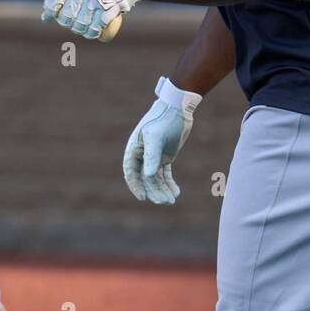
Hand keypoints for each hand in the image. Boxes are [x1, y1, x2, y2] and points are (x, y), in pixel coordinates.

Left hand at [42, 0, 149, 39]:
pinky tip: (93, 31)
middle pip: (66, 16)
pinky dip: (92, 33)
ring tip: (83, 25)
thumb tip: (45, 17)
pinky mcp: (107, 12)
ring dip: (79, 29)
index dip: (50, 10)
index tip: (48, 17)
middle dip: (66, 21)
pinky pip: (93, 30)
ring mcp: (95, 3)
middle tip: (70, 20)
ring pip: (79, 26)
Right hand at [123, 76, 202, 204]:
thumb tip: (148, 176)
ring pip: (156, 179)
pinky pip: (165, 174)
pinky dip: (170, 183)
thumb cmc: (164, 120)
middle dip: (154, 191)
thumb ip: (152, 156)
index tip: (143, 197)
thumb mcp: (156, 137)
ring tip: (171, 200)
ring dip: (163, 190)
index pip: (131, 173)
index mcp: (134, 149)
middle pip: (145, 179)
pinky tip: (176, 192)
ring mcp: (153, 157)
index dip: (136, 186)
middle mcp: (142, 155)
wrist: (178, 109)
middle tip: (164, 202)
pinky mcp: (165, 157)